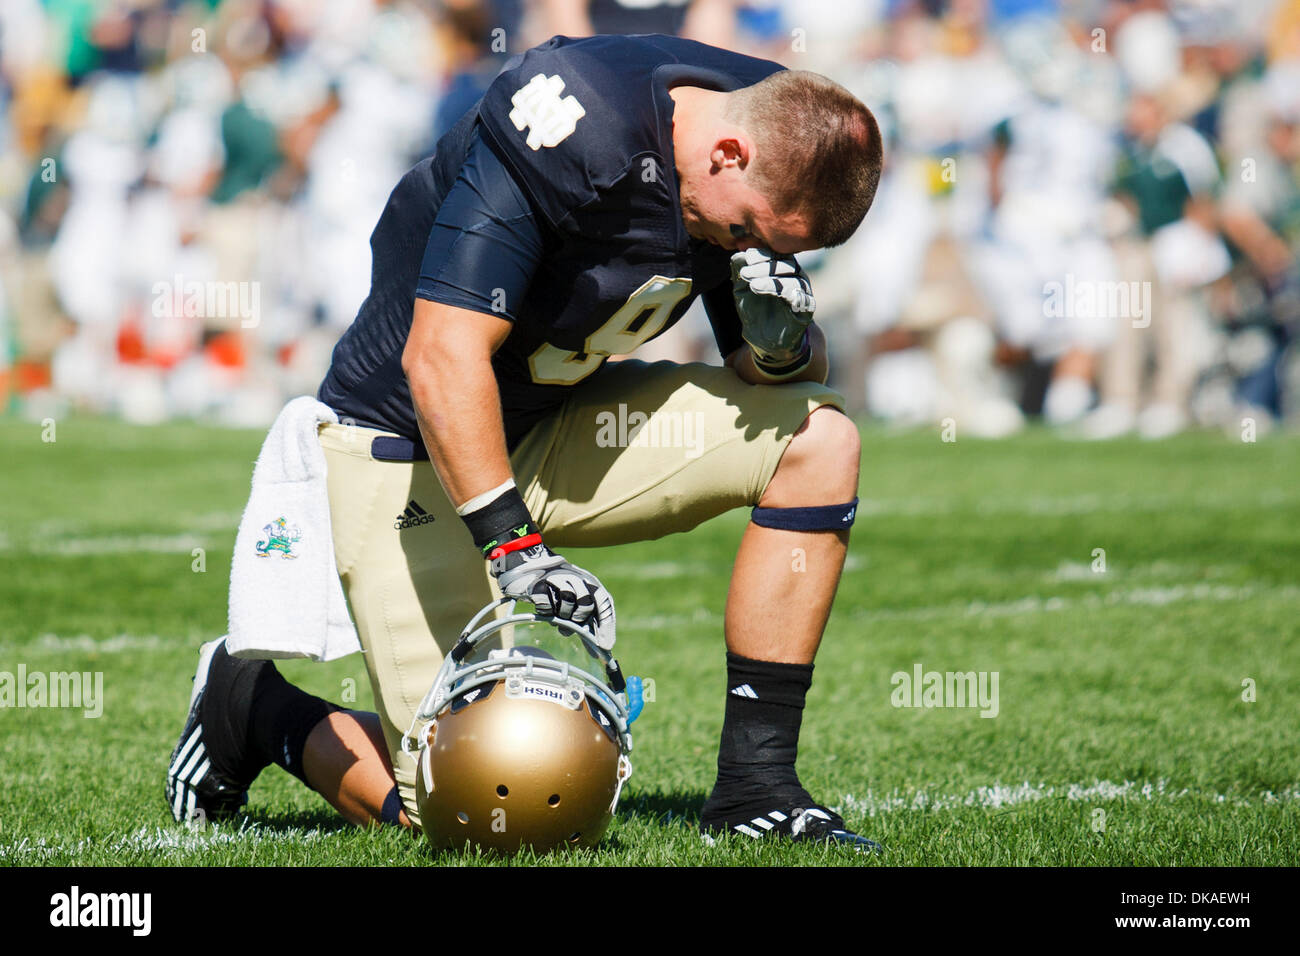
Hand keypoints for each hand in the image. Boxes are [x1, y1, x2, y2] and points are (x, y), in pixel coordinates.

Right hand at [490, 542, 615, 649]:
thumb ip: (586, 619)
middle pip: (587, 604)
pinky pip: (548, 608)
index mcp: (589, 582)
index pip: (605, 603)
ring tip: (556, 613)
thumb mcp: (574, 600)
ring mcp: (558, 580)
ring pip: (568, 605)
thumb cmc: (554, 589)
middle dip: (579, 618)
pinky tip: (545, 607)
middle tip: (571, 623)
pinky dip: (547, 611)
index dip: (606, 625)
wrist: (526, 567)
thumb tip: (602, 647)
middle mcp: (577, 578)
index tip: (605, 646)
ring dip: (562, 615)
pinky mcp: (540, 586)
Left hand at [730, 248, 815, 364]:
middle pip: (785, 264)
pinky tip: (770, 292)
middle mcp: (796, 276)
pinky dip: (786, 292)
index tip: (746, 257)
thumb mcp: (742, 291)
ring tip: (752, 285)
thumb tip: (737, 255)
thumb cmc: (755, 311)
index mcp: (782, 269)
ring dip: (770, 280)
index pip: (776, 255)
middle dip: (763, 266)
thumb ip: (739, 273)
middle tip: (745, 273)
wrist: (764, 340)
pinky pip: (800, 296)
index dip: (762, 254)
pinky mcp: (807, 307)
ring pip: (792, 279)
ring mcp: (803, 291)